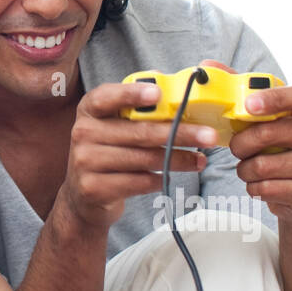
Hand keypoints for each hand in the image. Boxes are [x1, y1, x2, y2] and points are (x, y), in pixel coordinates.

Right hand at [55, 83, 216, 233]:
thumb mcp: (115, 127)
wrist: (83, 196)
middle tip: (209, 136)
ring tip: (200, 160)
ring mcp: (84, 162)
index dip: (132, 94)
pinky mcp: (92, 188)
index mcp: (89, 110)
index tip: (158, 94)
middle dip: (179, 133)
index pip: (107, 97)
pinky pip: (137, 182)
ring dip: (177, 159)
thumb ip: (139, 113)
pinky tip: (169, 177)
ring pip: (143, 159)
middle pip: (139, 132)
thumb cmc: (110, 152)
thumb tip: (186, 96)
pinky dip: (159, 179)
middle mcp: (82, 133)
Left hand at [202, 59, 291, 227]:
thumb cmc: (279, 147)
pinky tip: (262, 185)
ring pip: (264, 166)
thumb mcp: (265, 118)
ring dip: (245, 170)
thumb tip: (208, 67)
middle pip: (270, 133)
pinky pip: (269, 189)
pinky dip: (255, 189)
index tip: (248, 104)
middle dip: (241, 144)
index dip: (276, 98)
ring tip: (251, 168)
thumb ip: (240, 90)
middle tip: (237, 148)